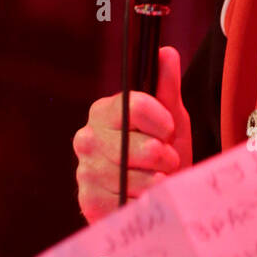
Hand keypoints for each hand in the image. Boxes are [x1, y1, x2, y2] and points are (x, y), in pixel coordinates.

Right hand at [73, 46, 192, 223]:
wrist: (160, 193)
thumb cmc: (165, 151)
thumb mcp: (172, 118)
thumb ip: (167, 87)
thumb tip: (166, 53)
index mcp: (105, 111)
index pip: (133, 106)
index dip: (160, 121)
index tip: (168, 130)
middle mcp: (87, 138)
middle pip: (139, 147)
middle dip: (164, 157)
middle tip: (167, 161)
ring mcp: (85, 171)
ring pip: (134, 178)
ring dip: (156, 183)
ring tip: (157, 181)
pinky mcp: (88, 202)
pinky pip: (125, 202)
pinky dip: (142, 203)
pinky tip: (142, 198)